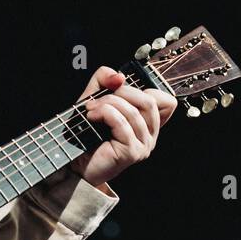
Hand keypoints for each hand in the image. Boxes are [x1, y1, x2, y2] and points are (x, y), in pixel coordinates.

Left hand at [69, 39, 178, 189]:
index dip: (143, 88)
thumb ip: (104, 82)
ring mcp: (144, 146)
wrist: (73, 164)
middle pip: (150, 100)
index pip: (166, 101)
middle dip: (121, 92)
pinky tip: (91, 117)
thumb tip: (119, 76)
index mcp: (148, 124)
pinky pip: (123, 122)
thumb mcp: (94, 99)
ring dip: (108, 103)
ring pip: (135, 110)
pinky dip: (105, 113)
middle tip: (97, 99)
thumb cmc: (85, 134)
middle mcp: (150, 136)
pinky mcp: (132, 153)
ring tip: (90, 109)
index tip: (118, 90)